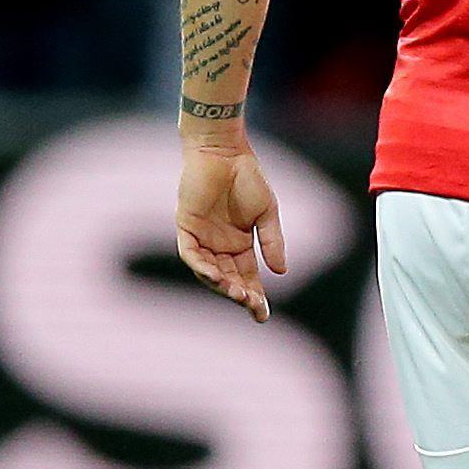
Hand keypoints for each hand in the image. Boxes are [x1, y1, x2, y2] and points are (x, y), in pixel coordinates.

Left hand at [175, 137, 287, 322]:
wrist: (226, 152)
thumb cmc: (248, 177)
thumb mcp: (267, 213)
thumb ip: (272, 241)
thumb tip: (281, 271)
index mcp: (241, 245)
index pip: (248, 277)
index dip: (256, 296)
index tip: (263, 316)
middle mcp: (220, 246)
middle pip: (229, 279)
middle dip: (241, 295)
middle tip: (253, 306)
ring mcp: (202, 238)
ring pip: (209, 272)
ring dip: (222, 285)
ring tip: (237, 294)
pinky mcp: (187, 228)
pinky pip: (191, 255)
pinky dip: (202, 267)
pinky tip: (215, 277)